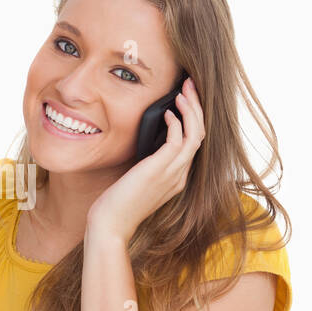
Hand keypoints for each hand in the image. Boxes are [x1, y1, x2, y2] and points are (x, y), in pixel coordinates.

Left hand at [86, 76, 204, 242]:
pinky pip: (180, 141)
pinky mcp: (160, 170)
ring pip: (196, 135)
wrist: (111, 225)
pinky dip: (177, 122)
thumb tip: (147, 140)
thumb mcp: (137, 179)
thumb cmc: (117, 203)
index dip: (194, 118)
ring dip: (192, 109)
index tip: (186, 99)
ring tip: (183, 90)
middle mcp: (180, 175)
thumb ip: (148, 162)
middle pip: (200, 135)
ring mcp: (173, 174)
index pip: (194, 143)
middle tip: (190, 85)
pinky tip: (167, 112)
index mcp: (177, 178)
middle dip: (197, 107)